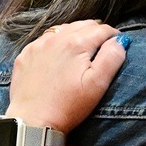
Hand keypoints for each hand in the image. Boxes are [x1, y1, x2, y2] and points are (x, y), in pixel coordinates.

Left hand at [2, 20, 126, 134]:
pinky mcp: (26, 54)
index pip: (102, 29)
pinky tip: (58, 54)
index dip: (113, 35)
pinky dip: (55, 42)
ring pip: (63, 29)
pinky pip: (44, 39)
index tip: (118, 42)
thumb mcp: (97, 85)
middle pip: (83, 25)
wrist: (33, 120)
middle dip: (96, 31)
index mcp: (77, 43)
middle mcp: (56, 38)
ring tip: (82, 47)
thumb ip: (111, 58)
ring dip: (76, 34)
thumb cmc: (68, 106)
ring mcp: (38, 44)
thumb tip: (119, 41)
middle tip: (102, 44)